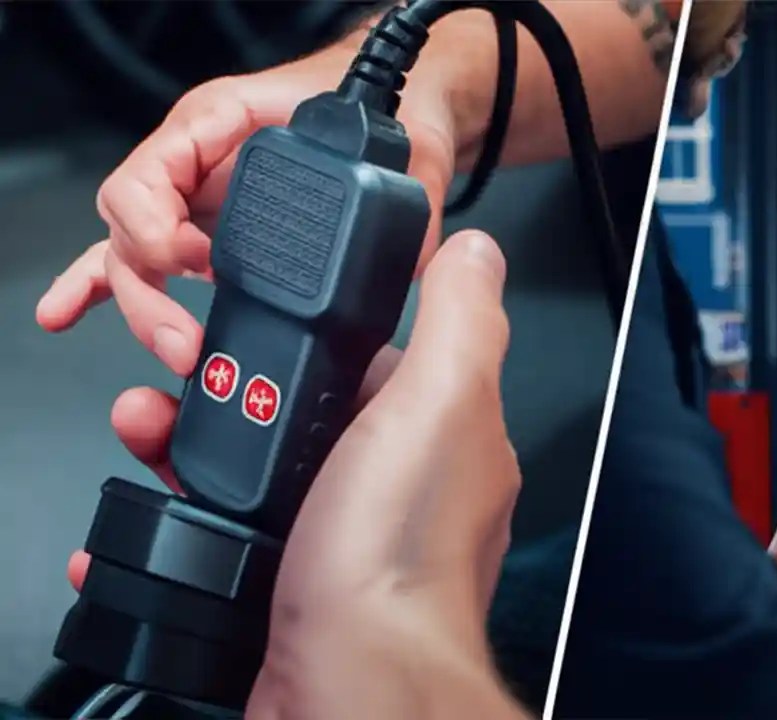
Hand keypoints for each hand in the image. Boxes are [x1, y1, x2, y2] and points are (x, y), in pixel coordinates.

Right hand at [35, 36, 456, 378]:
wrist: (401, 111)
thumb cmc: (389, 111)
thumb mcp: (408, 151)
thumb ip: (412, 204)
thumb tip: (422, 267)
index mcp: (227, 124)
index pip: (151, 173)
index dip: (158, 226)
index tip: (193, 265)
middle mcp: (203, 162)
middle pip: (133, 228)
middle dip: (150, 293)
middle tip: (185, 341)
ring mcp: (202, 198)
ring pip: (134, 252)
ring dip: (136, 305)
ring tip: (168, 350)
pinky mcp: (211, 230)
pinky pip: (143, 257)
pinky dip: (100, 285)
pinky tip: (69, 314)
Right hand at [68, 231, 526, 719]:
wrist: (348, 691)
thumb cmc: (398, 561)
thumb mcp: (439, 402)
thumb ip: (462, 320)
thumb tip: (476, 252)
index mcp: (442, 436)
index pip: (380, 359)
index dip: (317, 337)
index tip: (256, 322)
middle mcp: (398, 488)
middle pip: (305, 412)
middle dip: (230, 391)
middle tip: (173, 385)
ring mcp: (343, 540)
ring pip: (257, 470)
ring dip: (190, 444)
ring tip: (147, 428)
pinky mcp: (290, 586)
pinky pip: (227, 533)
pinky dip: (182, 516)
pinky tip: (153, 508)